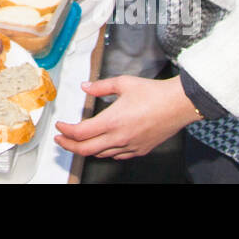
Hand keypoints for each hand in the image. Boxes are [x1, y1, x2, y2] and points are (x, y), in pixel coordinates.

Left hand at [54, 76, 200, 159]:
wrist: (178, 105)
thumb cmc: (154, 94)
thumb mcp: (123, 83)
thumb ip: (101, 86)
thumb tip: (85, 87)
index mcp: (112, 121)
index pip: (80, 133)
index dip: (65, 131)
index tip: (60, 126)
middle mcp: (119, 137)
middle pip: (85, 149)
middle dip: (68, 145)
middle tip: (60, 140)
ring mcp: (130, 146)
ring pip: (100, 154)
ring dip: (86, 149)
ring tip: (79, 142)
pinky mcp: (140, 150)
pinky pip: (116, 156)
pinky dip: (104, 152)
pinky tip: (103, 146)